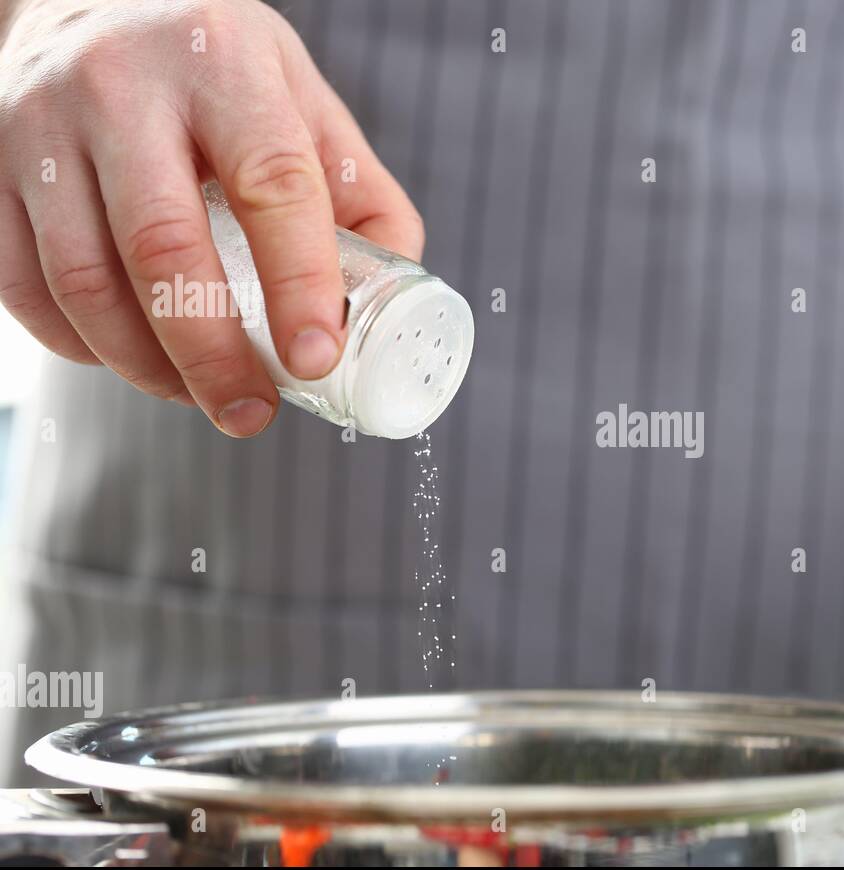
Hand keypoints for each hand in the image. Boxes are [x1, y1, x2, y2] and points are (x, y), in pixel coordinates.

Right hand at [0, 0, 422, 434]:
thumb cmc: (214, 69)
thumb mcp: (303, 100)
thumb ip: (358, 194)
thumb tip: (393, 302)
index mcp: (225, 67)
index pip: (272, 183)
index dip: (299, 283)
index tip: (316, 359)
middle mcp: (122, 89)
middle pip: (165, 249)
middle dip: (213, 356)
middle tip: (251, 413)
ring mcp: (42, 127)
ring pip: (84, 280)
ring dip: (145, 365)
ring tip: (198, 397)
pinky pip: (22, 286)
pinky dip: (79, 346)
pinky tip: (129, 360)